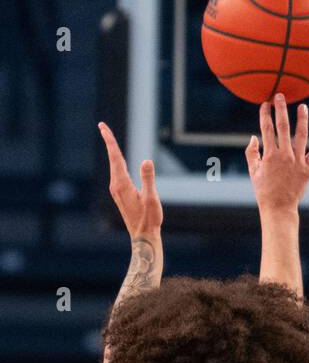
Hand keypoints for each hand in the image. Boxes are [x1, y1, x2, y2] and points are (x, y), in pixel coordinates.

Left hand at [98, 121, 162, 238]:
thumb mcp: (151, 198)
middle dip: (108, 141)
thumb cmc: (149, 219)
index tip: (102, 127)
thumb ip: (148, 179)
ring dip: (112, 151)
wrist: (143, 236)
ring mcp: (116, 190)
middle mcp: (116, 185)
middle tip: (102, 126)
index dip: (109, 140)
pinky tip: (118, 160)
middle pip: (112, 158)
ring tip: (108, 137)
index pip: (115, 157)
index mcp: (122, 184)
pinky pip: (117, 173)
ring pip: (114, 165)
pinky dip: (116, 161)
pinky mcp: (120, 194)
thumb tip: (146, 161)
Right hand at [246, 95, 308, 214]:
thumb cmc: (264, 190)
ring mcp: (298, 161)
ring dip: (302, 119)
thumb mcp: (253, 172)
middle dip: (281, 109)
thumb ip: (252, 153)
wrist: (279, 208)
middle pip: (283, 126)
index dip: (265, 114)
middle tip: (280, 96)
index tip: (265, 103)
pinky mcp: (308, 169)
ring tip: (303, 107)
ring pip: (302, 135)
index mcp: (270, 155)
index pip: (267, 128)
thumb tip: (254, 137)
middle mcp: (285, 155)